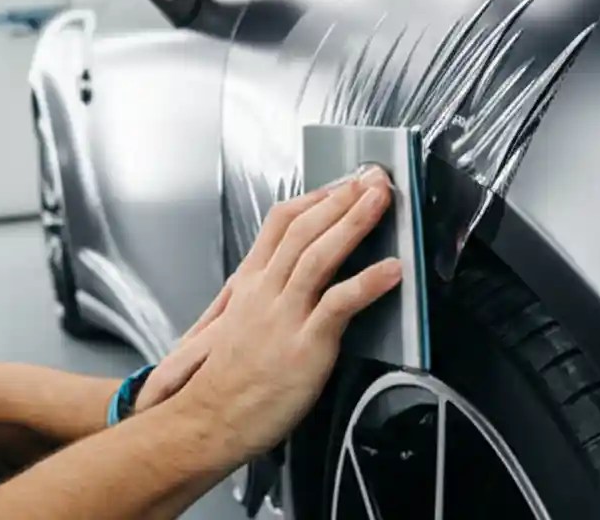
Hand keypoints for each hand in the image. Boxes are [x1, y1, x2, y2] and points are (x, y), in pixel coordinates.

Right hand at [161, 167, 398, 462]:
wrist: (207, 421)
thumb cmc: (228, 379)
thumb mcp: (237, 321)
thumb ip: (266, 292)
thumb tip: (293, 272)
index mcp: (251, 283)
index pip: (280, 222)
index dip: (316, 197)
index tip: (343, 183)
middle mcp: (266, 291)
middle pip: (304, 229)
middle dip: (342, 198)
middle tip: (373, 178)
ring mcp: (284, 316)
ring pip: (319, 256)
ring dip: (354, 223)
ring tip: (382, 201)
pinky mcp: (304, 345)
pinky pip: (338, 305)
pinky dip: (367, 283)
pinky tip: (392, 269)